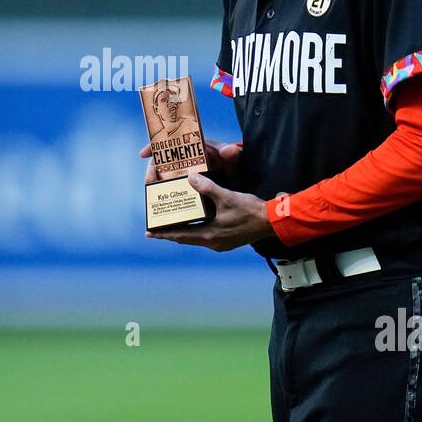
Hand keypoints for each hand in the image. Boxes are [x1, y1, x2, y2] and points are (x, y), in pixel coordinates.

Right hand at [139, 139, 241, 184]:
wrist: (236, 176)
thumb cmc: (231, 162)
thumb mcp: (232, 157)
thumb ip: (231, 153)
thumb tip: (229, 151)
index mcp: (192, 147)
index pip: (169, 143)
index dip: (155, 146)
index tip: (143, 153)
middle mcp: (185, 159)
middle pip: (162, 161)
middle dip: (152, 170)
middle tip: (149, 181)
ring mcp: (184, 172)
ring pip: (164, 175)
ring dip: (156, 182)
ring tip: (153, 192)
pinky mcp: (186, 185)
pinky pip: (172, 187)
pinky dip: (164, 192)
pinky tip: (161, 200)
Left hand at [145, 172, 275, 250]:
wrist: (272, 222)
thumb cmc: (250, 211)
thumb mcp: (227, 197)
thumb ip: (207, 187)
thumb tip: (191, 178)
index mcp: (209, 235)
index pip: (180, 235)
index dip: (164, 233)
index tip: (149, 233)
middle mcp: (212, 242)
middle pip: (185, 238)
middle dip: (170, 233)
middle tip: (155, 229)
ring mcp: (221, 243)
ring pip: (195, 238)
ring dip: (183, 232)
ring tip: (171, 226)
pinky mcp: (227, 240)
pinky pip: (206, 236)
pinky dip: (196, 230)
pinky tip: (195, 223)